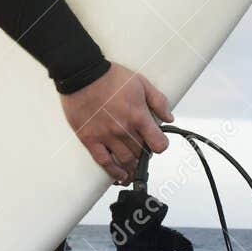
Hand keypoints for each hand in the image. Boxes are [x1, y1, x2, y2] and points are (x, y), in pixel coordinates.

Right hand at [60, 62, 173, 184]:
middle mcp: (123, 129)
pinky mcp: (90, 139)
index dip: (160, 145)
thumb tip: (169, 118)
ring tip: (134, 170)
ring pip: (125, 161)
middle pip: (141, 153)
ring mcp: (106, 136)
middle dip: (145, 154)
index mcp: (138, 116)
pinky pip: (104, 162)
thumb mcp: (142, 83)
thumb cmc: (110, 77)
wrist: (82, 75)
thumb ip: (159, 101)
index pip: (158, 144)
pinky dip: (113, 171)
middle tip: (143, 152)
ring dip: (132, 168)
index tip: (158, 143)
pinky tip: (119, 175)